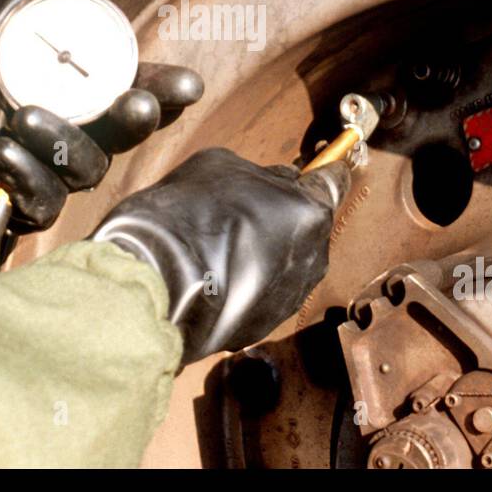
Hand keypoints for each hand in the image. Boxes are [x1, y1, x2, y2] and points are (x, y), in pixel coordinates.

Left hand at [0, 0, 202, 248]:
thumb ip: (16, 3)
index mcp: (46, 94)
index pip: (115, 92)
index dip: (154, 88)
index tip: (182, 83)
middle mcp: (46, 137)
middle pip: (114, 135)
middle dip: (133, 117)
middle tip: (138, 104)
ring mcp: (27, 177)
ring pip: (83, 170)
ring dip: (65, 141)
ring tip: (23, 119)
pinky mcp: (3, 215)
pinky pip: (42, 205)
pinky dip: (28, 177)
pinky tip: (0, 156)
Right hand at [90, 148, 350, 364]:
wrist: (157, 280)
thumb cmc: (191, 212)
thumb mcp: (224, 166)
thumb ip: (264, 174)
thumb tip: (282, 181)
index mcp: (311, 212)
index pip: (333, 182)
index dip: (324, 170)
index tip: (317, 166)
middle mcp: (313, 258)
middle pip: (309, 226)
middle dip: (289, 215)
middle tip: (251, 207)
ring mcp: (290, 298)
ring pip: (289, 262)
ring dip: (270, 251)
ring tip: (228, 243)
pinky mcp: (264, 326)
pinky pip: (266, 293)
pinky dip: (251, 282)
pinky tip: (219, 273)